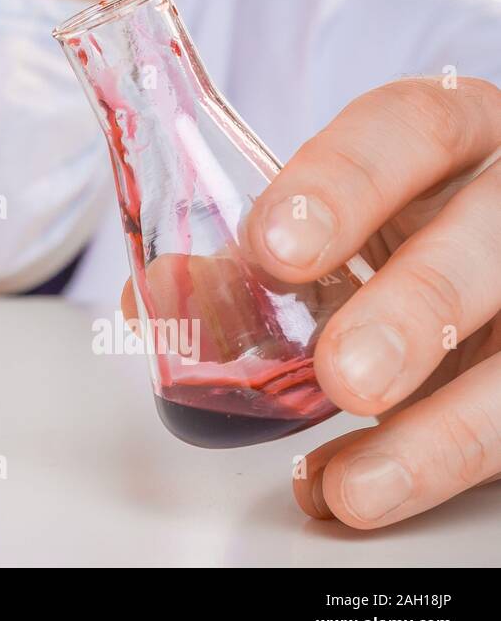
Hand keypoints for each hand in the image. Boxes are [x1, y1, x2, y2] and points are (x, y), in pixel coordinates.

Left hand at [242, 77, 500, 527]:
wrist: (454, 277)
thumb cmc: (384, 236)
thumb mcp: (325, 226)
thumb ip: (244, 256)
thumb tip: (152, 297)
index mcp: (450, 135)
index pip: (409, 130)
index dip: (340, 186)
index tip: (271, 246)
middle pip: (486, 241)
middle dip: (412, 311)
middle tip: (341, 373)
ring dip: (441, 429)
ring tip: (359, 481)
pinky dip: (433, 468)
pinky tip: (359, 489)